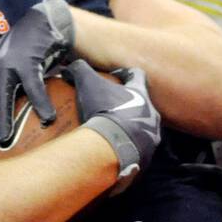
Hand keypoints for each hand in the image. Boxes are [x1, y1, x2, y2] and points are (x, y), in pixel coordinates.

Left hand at [0, 0, 75, 154]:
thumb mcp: (3, 69)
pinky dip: (40, 103)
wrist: (42, 23)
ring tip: (4, 138)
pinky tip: (47, 118)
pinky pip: (33, 86)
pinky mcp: (27, 61)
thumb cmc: (24, 52)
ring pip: (1, 96)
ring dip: (3, 118)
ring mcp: (7, 64)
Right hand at [61, 60, 161, 193]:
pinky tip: (114, 150)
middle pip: (142, 103)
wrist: (113, 147)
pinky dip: (128, 148)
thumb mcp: (88, 84)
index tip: (114, 77)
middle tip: (110, 108)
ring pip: (143, 127)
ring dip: (130, 127)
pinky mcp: (148, 154)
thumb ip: (80, 70)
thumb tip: (69, 67)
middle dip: (128, 105)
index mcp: (140, 93)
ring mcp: (152, 134)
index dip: (126, 74)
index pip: (137, 75)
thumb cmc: (104, 111)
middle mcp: (151, 112)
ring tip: (113, 132)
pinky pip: (139, 149)